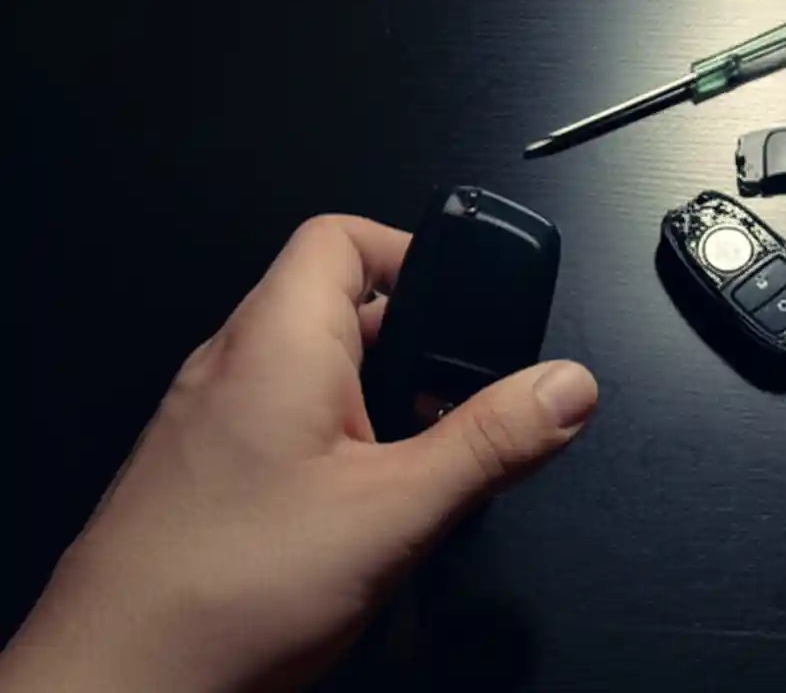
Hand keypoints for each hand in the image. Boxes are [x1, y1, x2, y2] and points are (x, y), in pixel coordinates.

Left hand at [0, 215, 597, 691]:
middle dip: (414, 349)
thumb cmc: (225, 592)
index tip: (469, 304)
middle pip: (341, 307)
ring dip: (379, 404)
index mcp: (276, 340)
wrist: (119, 680)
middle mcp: (234, 364)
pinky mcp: (210, 469)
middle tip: (456, 409)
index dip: (414, 251)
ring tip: (414, 468)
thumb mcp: (394, 511)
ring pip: (318, 372)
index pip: (342, 236)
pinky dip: (340, 445)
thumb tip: (567, 387)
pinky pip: (288, 423)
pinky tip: (362, 513)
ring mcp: (214, 418)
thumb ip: (489, 443)